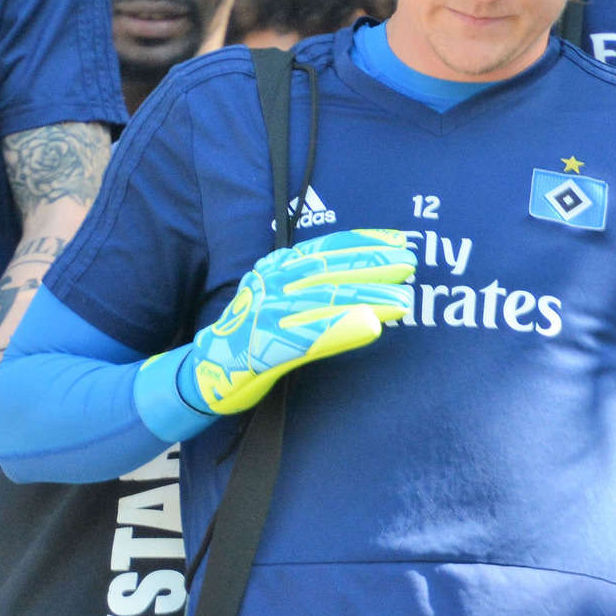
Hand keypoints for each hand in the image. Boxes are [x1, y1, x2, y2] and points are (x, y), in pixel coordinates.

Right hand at [179, 228, 415, 414]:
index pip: (324, 249)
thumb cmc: (251, 337)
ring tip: (403, 301)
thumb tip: (364, 276)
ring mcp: (266, 314)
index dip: (362, 242)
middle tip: (410, 263)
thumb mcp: (280, 300)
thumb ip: (314, 286)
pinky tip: (371, 327)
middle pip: (328, 269)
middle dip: (372, 264)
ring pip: (324, 301)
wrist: (205, 375)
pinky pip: (309, 336)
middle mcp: (270, 285)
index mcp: (275, 269)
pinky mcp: (263, 348)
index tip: (397, 240)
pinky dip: (342, 329)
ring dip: (368, 299)